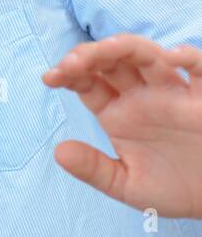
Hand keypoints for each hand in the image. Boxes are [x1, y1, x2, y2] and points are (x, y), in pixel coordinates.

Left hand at [41, 34, 201, 217]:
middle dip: (90, 55)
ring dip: (125, 47)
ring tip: (106, 49)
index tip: (50, 78)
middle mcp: (142, 96)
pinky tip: (170, 58)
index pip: (87, 82)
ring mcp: (173, 93)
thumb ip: (94, 169)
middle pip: (112, 61)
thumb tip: (59, 152)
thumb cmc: (172, 189)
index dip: (68, 74)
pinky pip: (199, 69)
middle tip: (72, 63)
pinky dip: (187, 57)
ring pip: (147, 56)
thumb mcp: (127, 185)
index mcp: (117, 113)